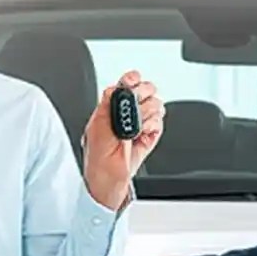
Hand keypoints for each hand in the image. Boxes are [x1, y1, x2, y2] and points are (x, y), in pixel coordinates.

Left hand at [82, 71, 164, 209]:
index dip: (133, 79)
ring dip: (147, 115)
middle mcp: (128, 111)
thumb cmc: (97, 153)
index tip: (134, 81)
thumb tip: (119, 87)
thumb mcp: (97, 122)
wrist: (108, 176)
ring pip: (156, 104)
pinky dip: (153, 126)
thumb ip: (109, 101)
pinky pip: (159, 122)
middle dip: (143, 96)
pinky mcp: (151, 134)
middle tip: (135, 108)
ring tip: (135, 128)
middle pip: (146, 89)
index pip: (128, 82)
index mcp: (113, 104)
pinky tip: (142, 134)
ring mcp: (141, 122)